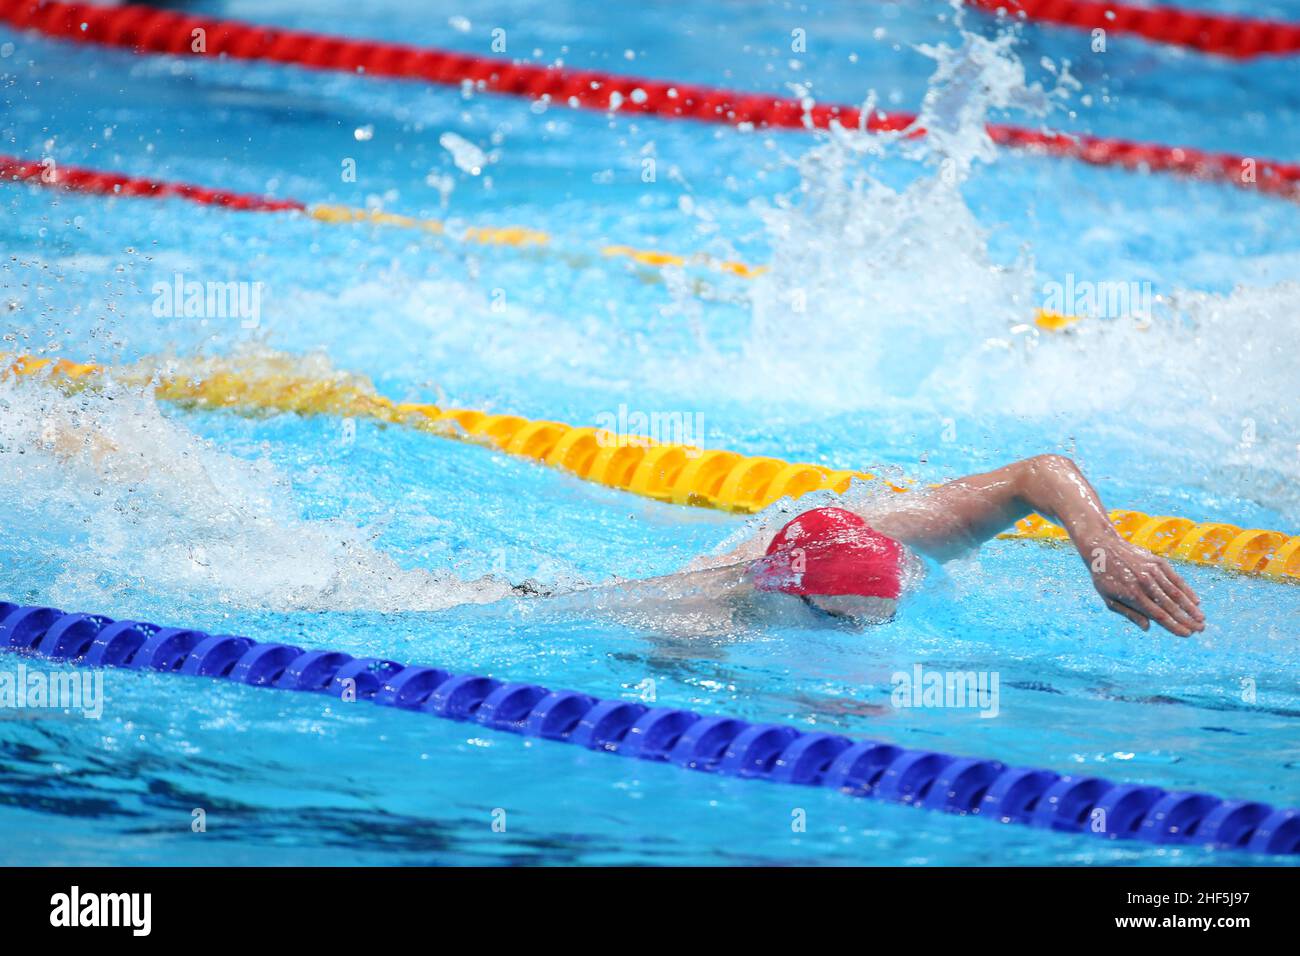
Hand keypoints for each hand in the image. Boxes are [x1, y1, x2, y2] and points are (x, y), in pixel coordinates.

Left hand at [1081, 533, 1204, 636]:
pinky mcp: (1157, 562)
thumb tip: (1148, 628)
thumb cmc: (1104, 577)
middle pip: (1171, 606)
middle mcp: (1145, 584)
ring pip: (1176, 593)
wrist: (1102, 547)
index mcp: (1132, 596)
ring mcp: (1152, 572)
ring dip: (1191, 607)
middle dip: (1187, 619)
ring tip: (1202, 618)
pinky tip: (1196, 601)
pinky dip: (1186, 590)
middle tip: (1201, 629)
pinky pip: (1175, 578)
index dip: (1174, 626)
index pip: (1159, 615)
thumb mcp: (1108, 599)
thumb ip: (1129, 614)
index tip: (1187, 634)